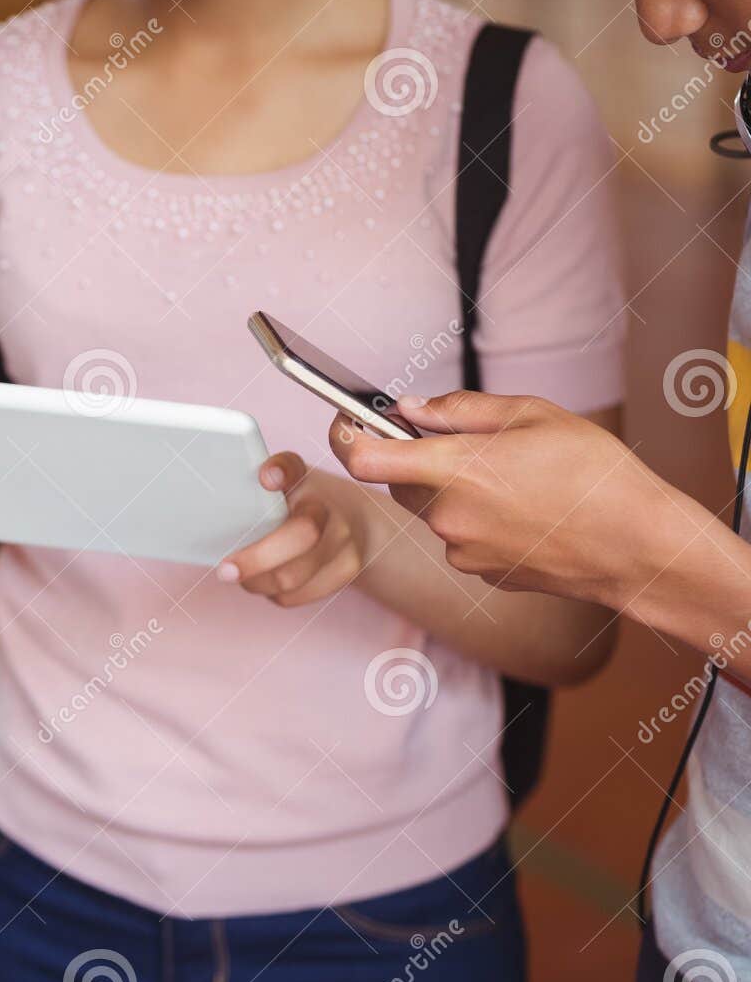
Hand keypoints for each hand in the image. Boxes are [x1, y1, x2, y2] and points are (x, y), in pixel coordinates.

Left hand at [218, 453, 369, 606]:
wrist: (355, 522)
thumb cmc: (303, 501)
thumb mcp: (286, 483)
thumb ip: (262, 481)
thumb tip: (244, 485)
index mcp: (308, 483)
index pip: (294, 468)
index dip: (281, 471)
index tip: (265, 478)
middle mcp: (333, 510)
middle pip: (300, 536)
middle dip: (257, 559)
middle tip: (225, 571)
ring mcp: (345, 544)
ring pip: (292, 577)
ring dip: (257, 581)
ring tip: (241, 574)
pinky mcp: (345, 574)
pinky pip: (295, 595)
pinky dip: (272, 592)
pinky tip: (266, 579)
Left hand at [329, 391, 679, 603]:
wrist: (637, 547)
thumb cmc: (595, 474)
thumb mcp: (532, 415)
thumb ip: (459, 408)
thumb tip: (410, 407)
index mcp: (454, 469)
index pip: (363, 458)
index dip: (345, 436)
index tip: (345, 421)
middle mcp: (447, 516)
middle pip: (398, 482)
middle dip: (416, 460)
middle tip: (466, 444)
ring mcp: (461, 551)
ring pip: (432, 510)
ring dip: (452, 491)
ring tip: (513, 480)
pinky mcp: (479, 574)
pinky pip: (459, 538)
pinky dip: (476, 521)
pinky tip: (522, 512)